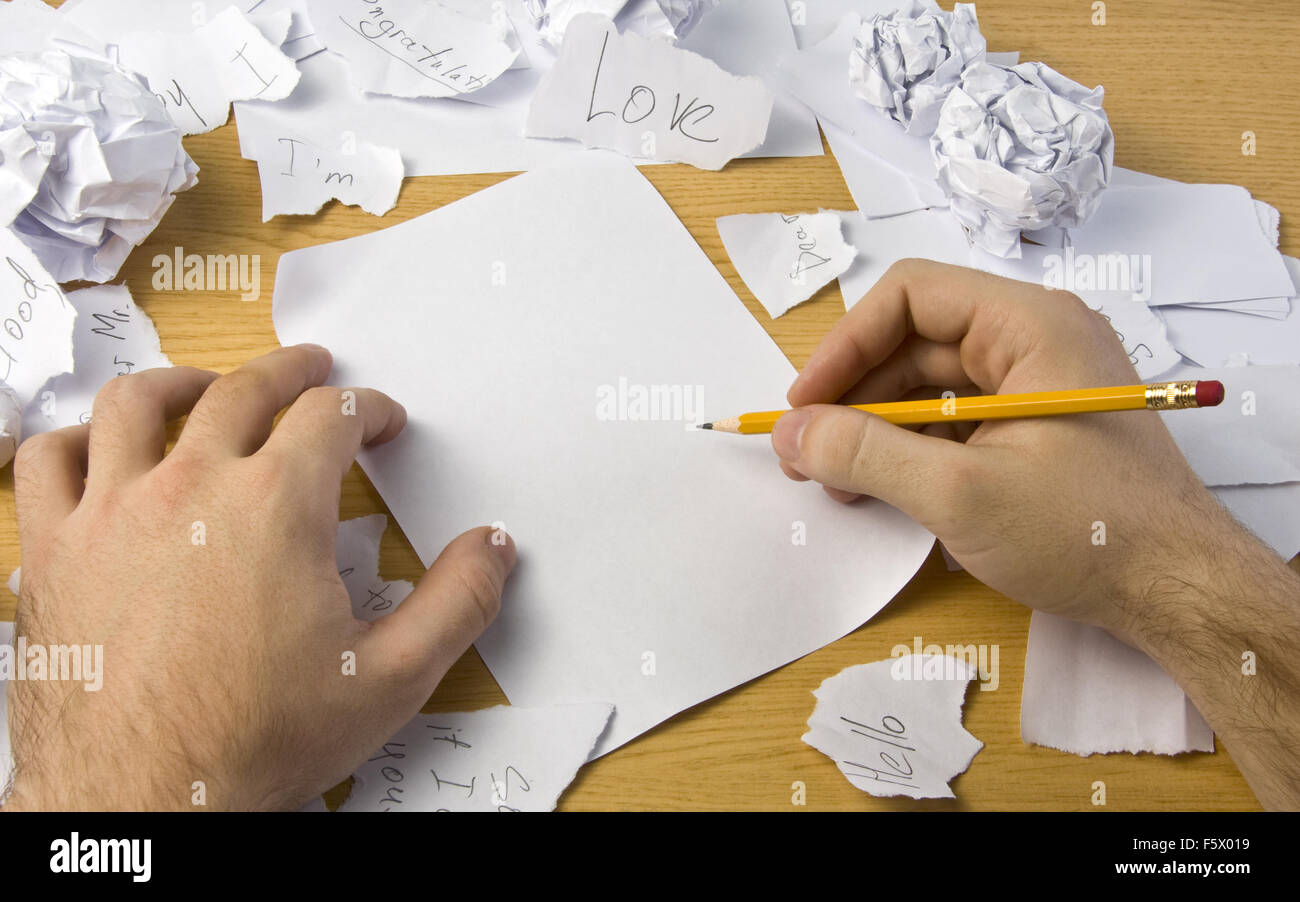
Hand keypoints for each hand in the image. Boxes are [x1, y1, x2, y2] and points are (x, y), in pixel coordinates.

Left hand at [3, 345, 514, 809]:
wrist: (142, 802)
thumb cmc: (254, 741)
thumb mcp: (390, 680)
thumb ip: (457, 604)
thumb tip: (493, 547)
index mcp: (276, 507)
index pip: (332, 417)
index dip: (368, 409)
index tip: (380, 421)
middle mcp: (189, 487)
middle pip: (243, 390)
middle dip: (290, 372)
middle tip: (313, 371)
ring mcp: (111, 512)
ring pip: (139, 404)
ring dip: (184, 381)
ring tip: (208, 386)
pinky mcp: (55, 549)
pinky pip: (51, 460)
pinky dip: (77, 437)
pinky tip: (101, 448)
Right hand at [771, 260, 1238, 641]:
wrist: (1179, 594)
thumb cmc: (1085, 533)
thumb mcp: (960, 493)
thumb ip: (865, 455)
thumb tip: (789, 434)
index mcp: (1030, 325)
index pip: (911, 296)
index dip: (846, 346)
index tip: (805, 406)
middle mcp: (1035, 341)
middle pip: (916, 341)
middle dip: (855, 396)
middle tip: (808, 453)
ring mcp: (1037, 386)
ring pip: (931, 384)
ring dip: (877, 428)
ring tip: (838, 480)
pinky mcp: (1036, 430)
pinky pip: (956, 420)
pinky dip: (913, 449)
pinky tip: (885, 490)